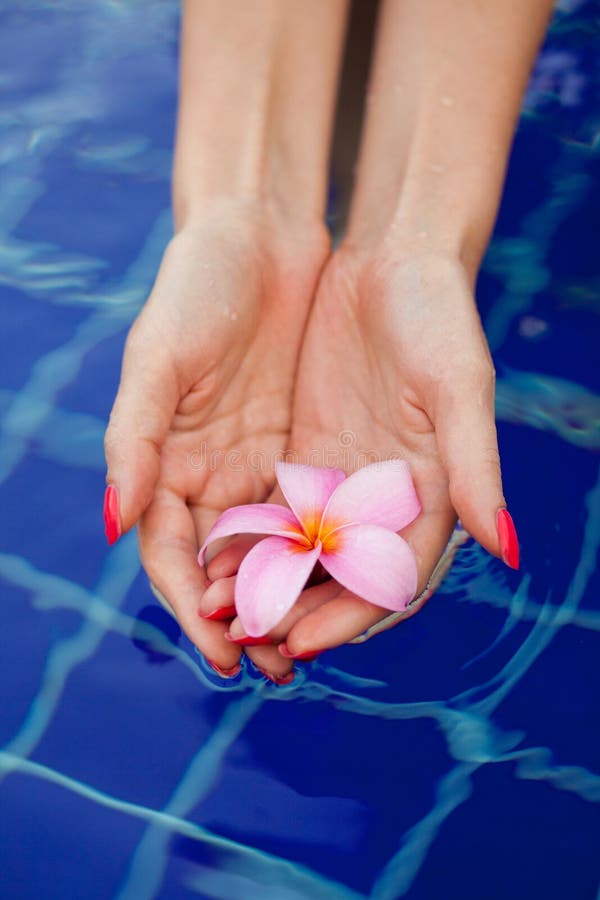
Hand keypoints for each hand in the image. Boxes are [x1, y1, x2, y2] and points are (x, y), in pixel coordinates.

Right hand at [104, 205, 327, 671]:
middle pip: (221, 567)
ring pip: (268, 551)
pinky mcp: (299, 447)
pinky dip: (320, 553)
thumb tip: (114, 525)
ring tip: (310, 647)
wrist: (261, 234)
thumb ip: (134, 440)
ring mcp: (254, 464)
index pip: (173, 555)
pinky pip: (310, 512)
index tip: (224, 652)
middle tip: (277, 669)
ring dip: (285, 600)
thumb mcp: (158, 359)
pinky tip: (341, 584)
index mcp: (163, 463)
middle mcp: (208, 474)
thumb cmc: (197, 288)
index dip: (193, 607)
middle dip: (244, 620)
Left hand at [203, 241, 508, 670]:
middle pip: (341, 578)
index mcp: (431, 497)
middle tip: (248, 639)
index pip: (391, 577)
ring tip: (221, 609)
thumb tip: (505, 546)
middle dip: (298, 612)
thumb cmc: (439, 318)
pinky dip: (247, 537)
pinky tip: (210, 555)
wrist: (391, 261)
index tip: (301, 642)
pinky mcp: (306, 453)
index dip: (349, 615)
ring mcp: (343, 479)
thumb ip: (474, 467)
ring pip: (302, 551)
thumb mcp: (458, 388)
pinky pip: (273, 507)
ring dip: (266, 583)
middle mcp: (385, 500)